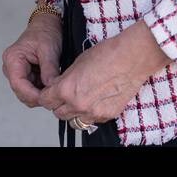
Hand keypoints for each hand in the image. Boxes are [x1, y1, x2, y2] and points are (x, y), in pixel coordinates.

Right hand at [2, 14, 61, 106]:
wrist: (47, 25)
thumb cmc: (45, 32)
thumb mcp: (49, 50)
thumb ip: (49, 70)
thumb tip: (51, 89)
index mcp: (12, 59)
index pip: (18, 84)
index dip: (32, 95)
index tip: (48, 99)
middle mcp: (11, 68)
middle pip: (21, 92)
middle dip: (38, 97)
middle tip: (55, 96)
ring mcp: (17, 73)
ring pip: (27, 94)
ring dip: (40, 95)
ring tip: (55, 89)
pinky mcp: (25, 76)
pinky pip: (32, 90)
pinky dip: (42, 91)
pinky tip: (52, 86)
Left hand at [36, 20, 170, 124]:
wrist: (131, 58)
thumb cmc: (106, 55)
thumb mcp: (76, 63)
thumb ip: (64, 79)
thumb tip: (58, 87)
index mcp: (66, 89)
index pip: (45, 101)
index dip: (46, 95)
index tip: (49, 92)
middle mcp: (78, 104)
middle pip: (58, 113)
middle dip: (58, 104)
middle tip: (63, 96)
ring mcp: (94, 112)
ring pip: (74, 121)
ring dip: (73, 113)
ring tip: (79, 100)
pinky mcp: (108, 115)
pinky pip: (92, 121)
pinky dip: (90, 114)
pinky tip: (94, 101)